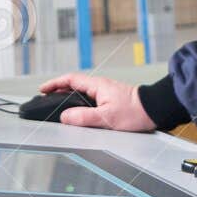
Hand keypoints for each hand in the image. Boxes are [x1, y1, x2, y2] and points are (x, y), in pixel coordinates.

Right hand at [38, 72, 155, 131]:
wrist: (154, 110)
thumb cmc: (135, 112)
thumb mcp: (107, 117)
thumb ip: (84, 117)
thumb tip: (65, 117)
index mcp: (97, 85)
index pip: (70, 80)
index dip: (54, 84)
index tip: (42, 89)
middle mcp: (100, 86)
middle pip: (73, 85)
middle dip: (58, 90)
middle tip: (46, 98)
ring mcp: (105, 92)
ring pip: (81, 92)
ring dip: (68, 97)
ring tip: (58, 106)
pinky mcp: (110, 100)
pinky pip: (89, 99)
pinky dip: (79, 103)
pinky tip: (78, 112)